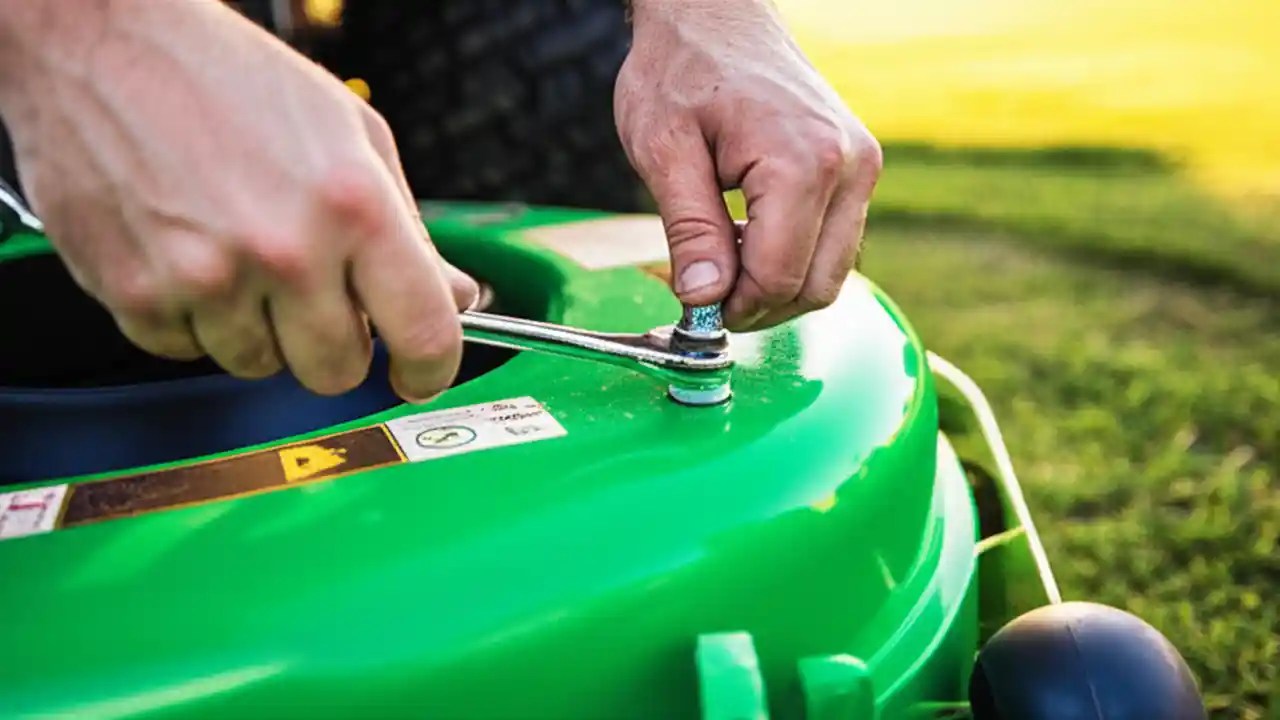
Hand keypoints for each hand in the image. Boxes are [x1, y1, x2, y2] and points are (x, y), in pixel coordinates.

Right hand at [0, 0, 475, 400]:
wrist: (103, 43)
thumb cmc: (232, 79)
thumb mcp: (352, 134)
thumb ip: (411, 230)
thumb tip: (456, 298)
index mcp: (354, 206)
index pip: (425, 332)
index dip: (431, 367)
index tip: (419, 373)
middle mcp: (284, 249)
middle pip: (336, 370)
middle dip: (334, 343)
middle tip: (312, 292)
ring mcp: (206, 278)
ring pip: (259, 364)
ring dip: (258, 327)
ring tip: (238, 251)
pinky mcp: (136, 295)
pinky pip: (187, 351)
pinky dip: (193, 317)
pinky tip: (188, 253)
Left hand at [615, 0, 881, 331]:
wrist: (716, 11)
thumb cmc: (682, 67)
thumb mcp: (663, 149)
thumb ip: (689, 229)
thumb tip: (703, 300)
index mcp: (802, 162)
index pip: (778, 277)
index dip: (732, 308)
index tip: (692, 307)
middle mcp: (849, 166)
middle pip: (816, 287)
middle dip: (759, 305)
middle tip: (705, 293)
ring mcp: (861, 167)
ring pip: (833, 272)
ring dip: (777, 284)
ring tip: (722, 256)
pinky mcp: (858, 168)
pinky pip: (836, 244)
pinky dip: (795, 259)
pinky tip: (748, 237)